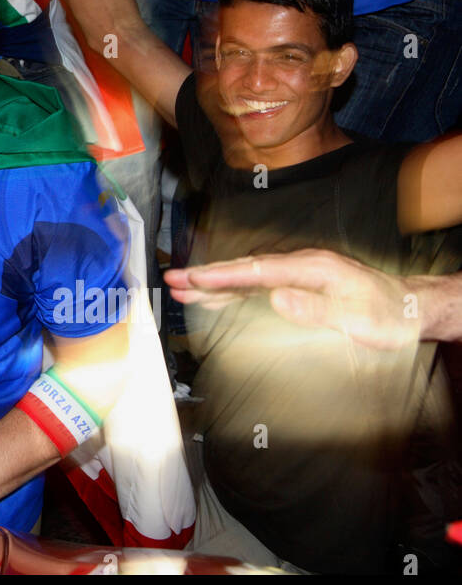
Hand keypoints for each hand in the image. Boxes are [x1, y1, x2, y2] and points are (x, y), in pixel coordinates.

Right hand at [165, 249, 418, 350]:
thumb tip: (276, 298)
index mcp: (312, 268)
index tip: (194, 278)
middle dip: (207, 275)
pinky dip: (233, 289)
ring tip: (181, 287)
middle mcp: (302, 264)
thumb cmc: (389, 316)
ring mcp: (299, 273)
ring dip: (215, 282)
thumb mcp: (357, 319)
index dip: (223, 275)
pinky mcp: (299, 284)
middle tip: (172, 278)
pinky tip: (215, 296)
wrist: (412, 309)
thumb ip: (315, 309)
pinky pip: (258, 285)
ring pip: (248, 276)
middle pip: (245, 269)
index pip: (258, 271)